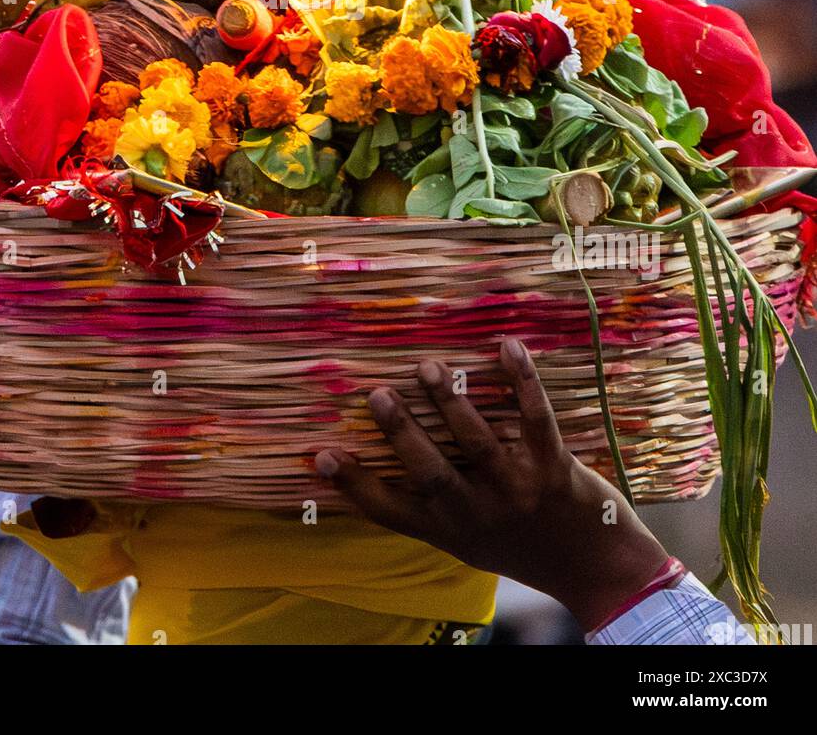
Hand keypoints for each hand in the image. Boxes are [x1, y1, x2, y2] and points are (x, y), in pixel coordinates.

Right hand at [314, 338, 668, 630]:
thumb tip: (386, 459)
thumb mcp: (470, 542)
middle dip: (402, 433)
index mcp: (449, 529)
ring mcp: (517, 490)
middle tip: (376, 394)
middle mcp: (478, 513)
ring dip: (451, 402)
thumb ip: (432, 506)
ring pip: (477, 442)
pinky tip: (506, 347)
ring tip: (428, 367)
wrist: (597, 571)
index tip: (322, 454)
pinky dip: (522, 381)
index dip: (355, 485)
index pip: (392, 510)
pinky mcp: (555, 470)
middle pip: (431, 472)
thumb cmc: (525, 547)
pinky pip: (534, 420)